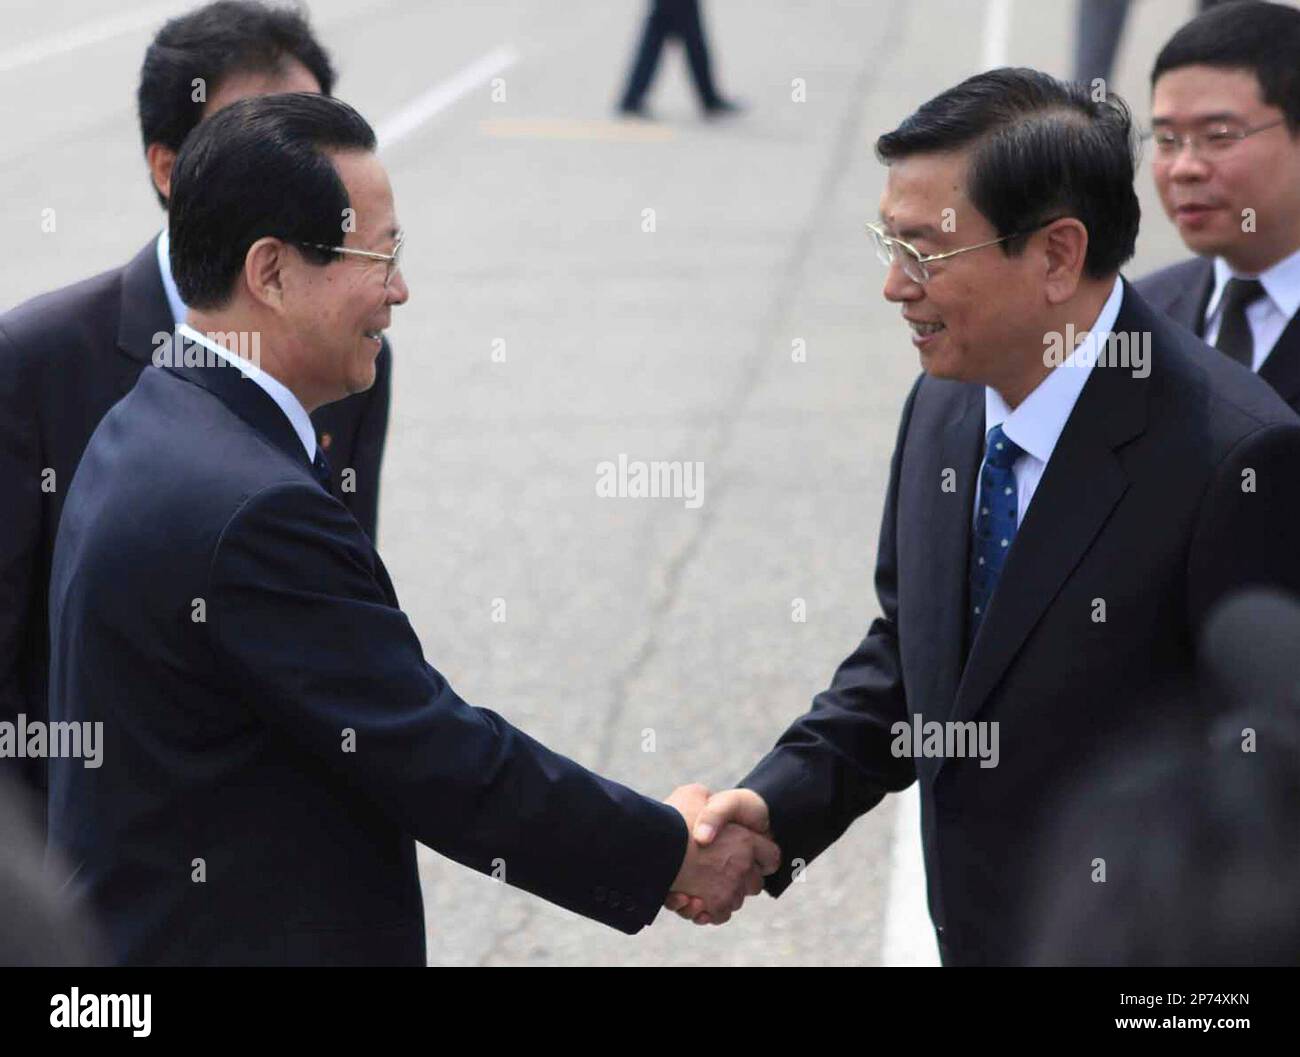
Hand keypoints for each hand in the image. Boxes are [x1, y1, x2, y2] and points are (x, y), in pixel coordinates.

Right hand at [665, 787, 773, 924]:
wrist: (652, 843)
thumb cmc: (671, 817)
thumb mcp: (693, 794)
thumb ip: (709, 803)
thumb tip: (708, 804)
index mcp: (745, 839)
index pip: (771, 856)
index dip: (761, 856)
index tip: (747, 856)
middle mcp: (742, 865)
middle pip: (754, 882)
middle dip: (740, 880)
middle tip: (718, 872)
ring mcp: (730, 888)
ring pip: (736, 900)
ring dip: (721, 895)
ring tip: (699, 887)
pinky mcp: (713, 905)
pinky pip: (719, 915)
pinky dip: (708, 911)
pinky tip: (692, 899)